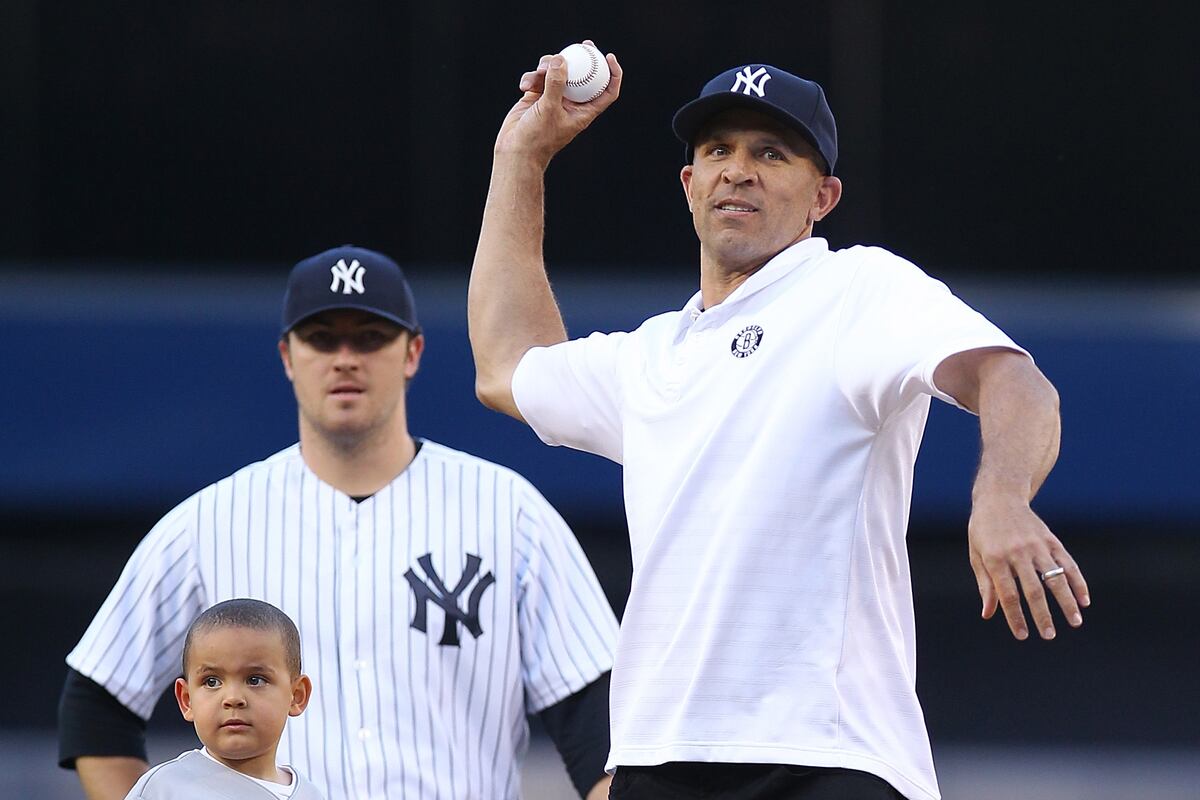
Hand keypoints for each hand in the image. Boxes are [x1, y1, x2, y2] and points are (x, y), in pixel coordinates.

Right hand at [494, 42, 622, 167]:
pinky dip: (531, 78)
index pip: (606, 91)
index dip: (613, 74)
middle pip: (583, 76)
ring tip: (538, 71)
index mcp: (583, 111)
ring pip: (557, 72)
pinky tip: (524, 86)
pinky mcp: (537, 96)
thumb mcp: (549, 109)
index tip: (609, 57)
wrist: (516, 151)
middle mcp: (571, 104)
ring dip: (547, 67)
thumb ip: (556, 83)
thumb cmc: (537, 138)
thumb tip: (561, 59)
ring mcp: (553, 99)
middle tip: (583, 44)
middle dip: (582, 59)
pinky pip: (537, 78)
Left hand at [967, 494, 1088, 639]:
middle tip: (1050, 636)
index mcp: (996, 558)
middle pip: (1034, 590)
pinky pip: (1068, 564)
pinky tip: (1084, 600)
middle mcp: (1018, 553)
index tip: (1023, 635)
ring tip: (1075, 622)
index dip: (1016, 617)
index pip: (1008, 594)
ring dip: (1067, 602)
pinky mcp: (1051, 540)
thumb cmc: (984, 532)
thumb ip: (986, 585)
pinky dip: (1078, 582)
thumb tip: (989, 614)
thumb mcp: (977, 556)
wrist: (1000, 498)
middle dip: (1042, 615)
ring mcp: (1037, 546)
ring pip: (1055, 578)